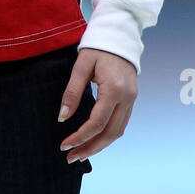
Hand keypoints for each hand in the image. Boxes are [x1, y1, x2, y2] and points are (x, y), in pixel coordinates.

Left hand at [58, 47, 137, 162]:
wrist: (120, 36)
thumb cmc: (98, 48)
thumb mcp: (81, 66)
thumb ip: (72, 92)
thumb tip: (62, 117)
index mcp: (113, 89)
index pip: (97, 123)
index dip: (80, 137)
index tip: (64, 145)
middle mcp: (127, 97)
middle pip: (110, 133)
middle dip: (90, 148)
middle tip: (71, 158)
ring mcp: (132, 99)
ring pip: (118, 132)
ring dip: (100, 145)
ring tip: (81, 154)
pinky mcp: (132, 99)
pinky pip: (121, 123)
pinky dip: (108, 135)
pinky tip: (94, 140)